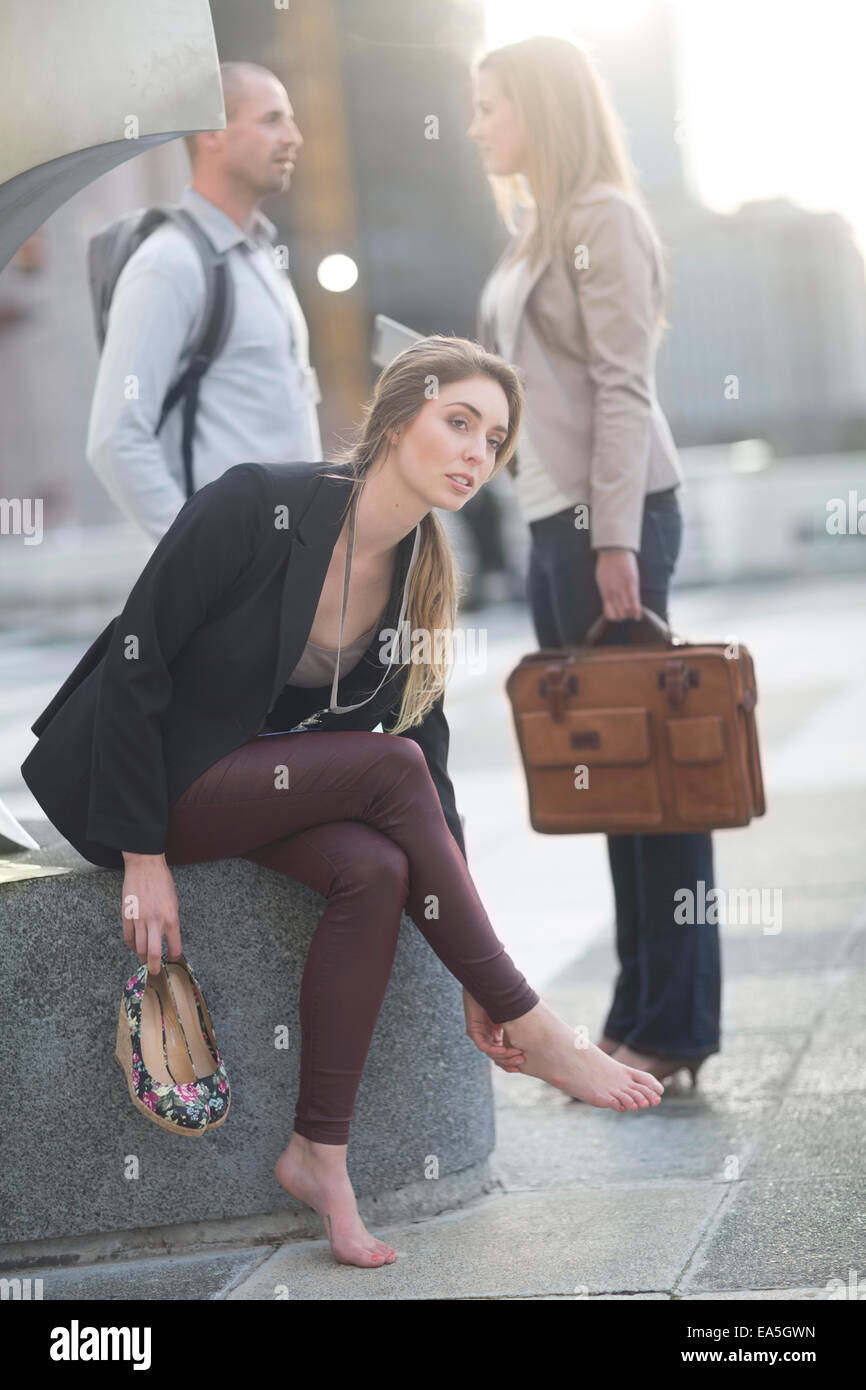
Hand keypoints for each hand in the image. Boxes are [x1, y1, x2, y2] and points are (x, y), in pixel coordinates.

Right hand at [121, 852, 181, 974]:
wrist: (145, 865)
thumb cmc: (162, 881)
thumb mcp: (174, 902)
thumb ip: (171, 921)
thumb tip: (168, 938)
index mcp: (171, 918)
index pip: (175, 946)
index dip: (174, 956)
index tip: (173, 959)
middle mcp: (156, 921)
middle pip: (153, 954)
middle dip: (154, 967)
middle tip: (155, 973)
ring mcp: (139, 919)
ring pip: (139, 948)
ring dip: (142, 957)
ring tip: (144, 960)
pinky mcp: (127, 916)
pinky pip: (128, 937)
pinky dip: (131, 945)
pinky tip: (134, 946)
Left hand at [463, 988, 525, 1071]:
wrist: (483, 984)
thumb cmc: (498, 995)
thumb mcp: (511, 1013)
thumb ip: (518, 1023)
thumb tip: (539, 1028)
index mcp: (495, 1034)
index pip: (503, 1053)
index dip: (512, 1060)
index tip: (524, 1061)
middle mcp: (486, 1036)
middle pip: (498, 1056)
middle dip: (510, 1061)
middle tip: (522, 1061)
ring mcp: (479, 1035)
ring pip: (492, 1053)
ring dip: (505, 1056)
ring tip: (517, 1055)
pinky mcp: (473, 1031)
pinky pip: (483, 1046)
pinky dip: (494, 1050)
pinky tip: (504, 1049)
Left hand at [595, 549, 641, 621]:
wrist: (613, 550)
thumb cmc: (607, 564)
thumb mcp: (602, 580)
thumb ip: (606, 591)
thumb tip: (608, 599)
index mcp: (605, 594)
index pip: (609, 615)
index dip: (616, 618)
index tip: (620, 614)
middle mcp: (612, 594)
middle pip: (620, 614)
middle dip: (625, 616)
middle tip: (629, 611)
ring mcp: (621, 589)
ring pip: (627, 611)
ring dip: (632, 613)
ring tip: (634, 609)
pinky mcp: (631, 583)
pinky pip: (634, 601)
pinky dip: (637, 610)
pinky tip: (639, 614)